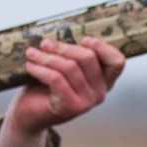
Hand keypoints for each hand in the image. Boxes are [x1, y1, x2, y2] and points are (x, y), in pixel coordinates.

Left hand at [0, 37, 124, 146]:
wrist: (29, 115)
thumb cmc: (45, 87)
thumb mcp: (63, 67)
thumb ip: (71, 54)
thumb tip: (64, 31)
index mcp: (103, 81)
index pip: (116, 62)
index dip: (103, 47)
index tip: (84, 38)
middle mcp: (100, 93)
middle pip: (88, 58)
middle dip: (63, 47)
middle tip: (44, 43)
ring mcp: (87, 102)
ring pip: (70, 67)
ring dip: (47, 57)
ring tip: (31, 53)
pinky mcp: (71, 107)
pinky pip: (56, 79)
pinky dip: (41, 69)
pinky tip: (30, 66)